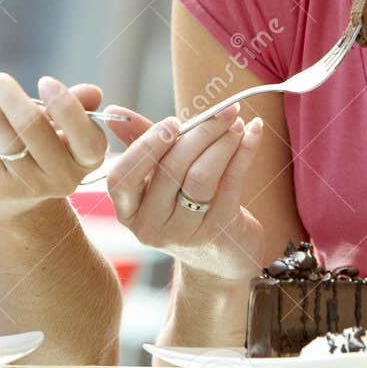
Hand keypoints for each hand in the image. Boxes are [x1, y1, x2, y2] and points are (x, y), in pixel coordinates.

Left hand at [0, 72, 108, 223]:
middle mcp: (63, 178)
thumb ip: (78, 105)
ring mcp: (28, 186)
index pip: (86, 136)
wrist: (13, 200)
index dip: (66, 105)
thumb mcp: (65, 128)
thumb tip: (91, 92)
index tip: (45, 82)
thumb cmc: (43, 149)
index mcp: (89, 159)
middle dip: (7, 92)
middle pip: (29, 123)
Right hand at [105, 105, 265, 282]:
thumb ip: (138, 141)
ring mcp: (184, 233)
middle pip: (170, 169)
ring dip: (223, 142)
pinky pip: (231, 184)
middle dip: (199, 133)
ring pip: (201, 177)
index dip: (146, 146)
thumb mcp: (157, 175)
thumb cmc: (183, 204)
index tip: (172, 121)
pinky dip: (244, 153)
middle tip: (222, 111)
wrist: (219, 256)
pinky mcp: (218, 233)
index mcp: (128, 209)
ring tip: (237, 122)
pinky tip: (254, 132)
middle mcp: (150, 225)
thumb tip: (112, 111)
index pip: (123, 177)